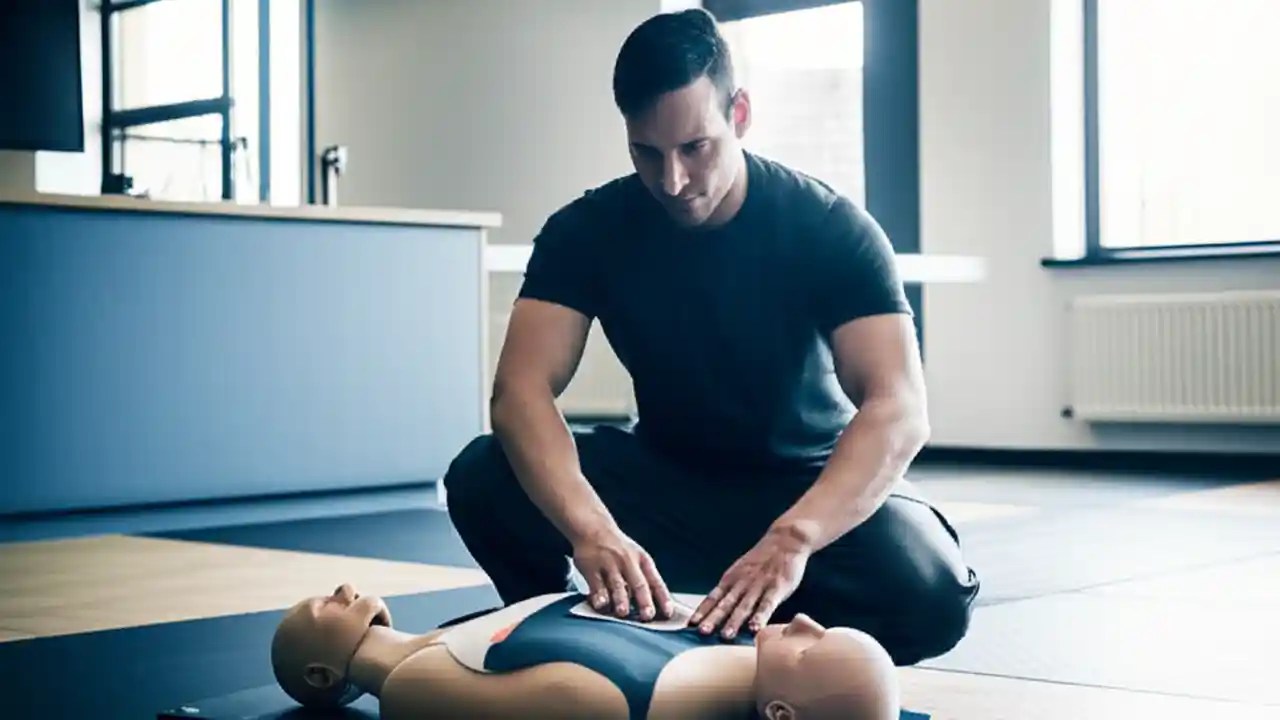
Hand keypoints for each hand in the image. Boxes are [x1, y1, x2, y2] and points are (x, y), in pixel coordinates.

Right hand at [571, 524, 674, 620]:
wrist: (593, 527)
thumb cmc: (618, 549)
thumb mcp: (636, 557)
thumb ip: (643, 580)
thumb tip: (654, 607)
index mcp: (642, 560)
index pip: (656, 582)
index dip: (663, 598)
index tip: (668, 613)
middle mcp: (628, 561)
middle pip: (638, 584)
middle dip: (644, 601)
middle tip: (647, 616)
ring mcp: (609, 564)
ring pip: (617, 584)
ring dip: (620, 599)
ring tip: (622, 612)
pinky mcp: (591, 567)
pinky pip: (596, 584)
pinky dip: (599, 596)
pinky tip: (600, 604)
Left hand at [689, 526, 811, 639]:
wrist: (786, 539)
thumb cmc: (763, 559)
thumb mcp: (742, 571)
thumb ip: (732, 589)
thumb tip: (718, 611)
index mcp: (732, 578)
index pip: (713, 597)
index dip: (702, 611)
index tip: (690, 624)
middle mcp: (742, 583)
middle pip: (725, 603)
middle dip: (713, 618)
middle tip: (701, 632)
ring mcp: (759, 585)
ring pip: (744, 606)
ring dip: (734, 621)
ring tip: (726, 636)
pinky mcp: (777, 588)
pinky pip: (767, 605)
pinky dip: (760, 617)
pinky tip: (755, 629)